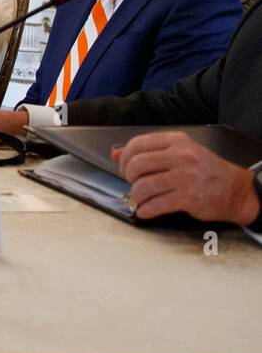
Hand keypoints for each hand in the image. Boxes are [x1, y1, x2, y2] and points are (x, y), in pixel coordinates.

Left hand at [112, 131, 260, 223]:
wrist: (236, 190)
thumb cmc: (205, 171)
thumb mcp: (180, 152)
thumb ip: (148, 151)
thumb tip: (115, 153)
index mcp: (177, 141)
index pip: (137, 144)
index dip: (124, 158)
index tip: (125, 168)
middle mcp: (181, 156)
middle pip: (137, 165)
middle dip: (128, 177)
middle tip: (134, 183)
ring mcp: (185, 177)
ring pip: (143, 186)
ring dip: (136, 196)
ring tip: (140, 199)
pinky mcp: (189, 198)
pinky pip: (155, 205)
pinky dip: (145, 210)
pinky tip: (145, 211)